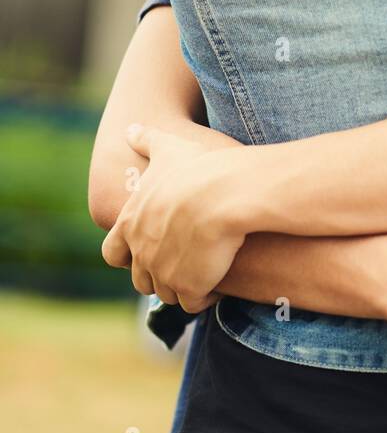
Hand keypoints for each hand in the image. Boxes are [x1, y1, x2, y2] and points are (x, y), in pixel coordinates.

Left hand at [102, 122, 247, 312]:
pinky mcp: (190, 288)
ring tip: (208, 269)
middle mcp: (141, 252)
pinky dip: (207, 296)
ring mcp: (163, 274)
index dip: (128, 255)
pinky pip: (195, 303)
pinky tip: (222, 279)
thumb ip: (147, 140)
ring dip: (185, 286)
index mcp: (131, 223)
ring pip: (169, 293)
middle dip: (160, 275)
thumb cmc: (200, 168)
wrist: (227, 193)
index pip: (113, 253)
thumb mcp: (169, 147)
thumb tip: (130, 128)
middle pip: (142, 279)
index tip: (149, 249)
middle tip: (187, 260)